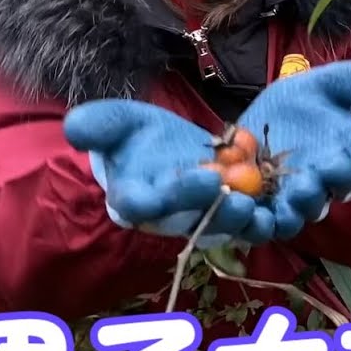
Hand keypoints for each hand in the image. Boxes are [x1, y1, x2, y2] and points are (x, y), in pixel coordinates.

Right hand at [63, 100, 257, 248]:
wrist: (173, 149)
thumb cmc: (140, 139)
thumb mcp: (119, 123)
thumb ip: (99, 125)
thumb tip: (74, 128)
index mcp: (136, 197)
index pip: (135, 204)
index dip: (144, 203)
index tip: (153, 196)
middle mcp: (170, 217)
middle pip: (185, 218)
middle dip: (203, 206)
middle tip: (220, 188)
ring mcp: (203, 220)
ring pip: (221, 227)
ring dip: (236, 220)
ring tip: (250, 205)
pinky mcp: (233, 218)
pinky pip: (250, 225)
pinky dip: (264, 221)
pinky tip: (276, 210)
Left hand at [237, 60, 350, 241]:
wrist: (250, 127)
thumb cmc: (294, 107)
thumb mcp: (321, 84)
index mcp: (350, 148)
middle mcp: (330, 178)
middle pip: (345, 184)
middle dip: (338, 178)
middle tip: (326, 167)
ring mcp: (300, 199)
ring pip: (312, 209)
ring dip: (308, 202)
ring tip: (296, 192)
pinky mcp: (270, 214)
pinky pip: (273, 226)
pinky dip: (265, 223)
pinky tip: (256, 212)